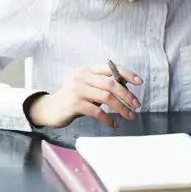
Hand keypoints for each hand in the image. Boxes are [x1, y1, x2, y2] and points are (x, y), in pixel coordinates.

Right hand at [27, 64, 142, 128]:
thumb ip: (103, 85)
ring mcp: (78, 90)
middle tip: (136, 105)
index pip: (111, 68)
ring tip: (129, 116)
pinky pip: (97, 112)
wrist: (51, 109)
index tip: (139, 82)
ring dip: (121, 108)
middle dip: (127, 95)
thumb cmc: (73, 98)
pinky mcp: (74, 104)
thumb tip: (126, 90)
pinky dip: (108, 119)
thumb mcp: (87, 87)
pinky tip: (113, 124)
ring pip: (106, 98)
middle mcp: (82, 77)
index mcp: (88, 70)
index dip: (127, 74)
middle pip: (111, 83)